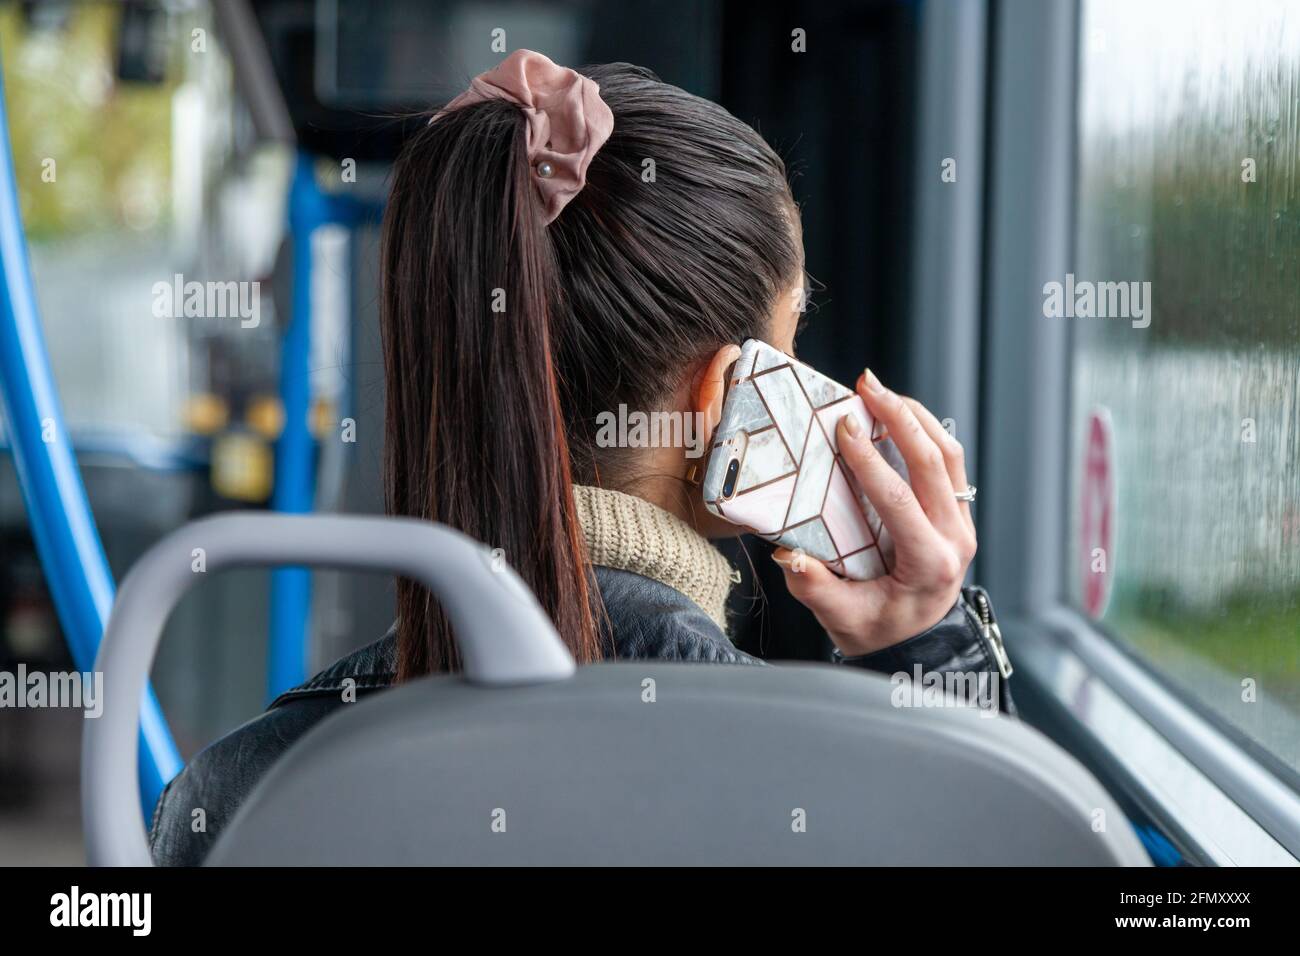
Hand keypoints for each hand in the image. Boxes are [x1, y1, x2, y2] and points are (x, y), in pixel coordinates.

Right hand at [772, 369, 975, 654]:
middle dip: (899, 417)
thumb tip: (789, 554)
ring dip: (915, 417)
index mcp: (930, 564)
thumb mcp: (841, 619)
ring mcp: (961, 524)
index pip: (901, 500)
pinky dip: (924, 432)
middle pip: (935, 463)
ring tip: (880, 391)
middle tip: (866, 386)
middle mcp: (955, 540)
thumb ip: (814, 588)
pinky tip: (896, 415)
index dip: (870, 460)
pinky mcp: (956, 513)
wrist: (913, 644)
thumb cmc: (876, 631)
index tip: (843, 426)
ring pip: (949, 455)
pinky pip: (948, 463)